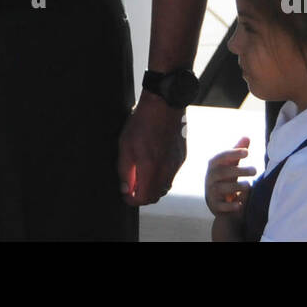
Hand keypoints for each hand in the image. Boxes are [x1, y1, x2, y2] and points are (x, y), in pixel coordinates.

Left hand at [117, 91, 186, 205]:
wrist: (163, 106)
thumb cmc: (142, 123)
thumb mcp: (125, 146)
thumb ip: (125, 171)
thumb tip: (125, 188)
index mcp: (151, 169)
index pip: (143, 198)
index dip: (132, 200)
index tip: (126, 195)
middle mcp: (166, 171)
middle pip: (155, 196)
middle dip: (142, 195)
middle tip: (132, 187)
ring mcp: (176, 165)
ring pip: (164, 187)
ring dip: (153, 187)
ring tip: (142, 175)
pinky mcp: (181, 158)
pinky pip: (171, 175)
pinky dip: (161, 176)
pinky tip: (153, 163)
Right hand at [204, 136, 254, 215]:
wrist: (215, 199)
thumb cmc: (225, 176)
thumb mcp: (230, 164)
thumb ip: (238, 151)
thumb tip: (247, 137)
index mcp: (213, 165)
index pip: (221, 156)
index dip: (233, 153)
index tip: (247, 152)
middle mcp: (210, 177)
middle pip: (223, 172)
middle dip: (239, 171)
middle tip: (255, 170)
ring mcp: (211, 192)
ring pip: (222, 188)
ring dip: (236, 186)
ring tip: (249, 185)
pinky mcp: (215, 205)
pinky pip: (222, 206)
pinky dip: (231, 205)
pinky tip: (240, 204)